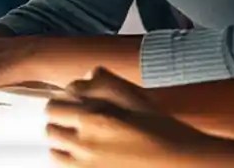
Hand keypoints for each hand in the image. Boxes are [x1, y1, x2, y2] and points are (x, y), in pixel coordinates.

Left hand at [45, 69, 216, 165]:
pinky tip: (82, 158)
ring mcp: (85, 165)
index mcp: (93, 117)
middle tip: (72, 122)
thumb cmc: (164, 131)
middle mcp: (84, 142)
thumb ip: (108, 83)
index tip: (71, 104)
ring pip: (54, 151)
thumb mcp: (137, 99)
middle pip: (50, 126)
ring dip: (62, 144)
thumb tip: (88, 74)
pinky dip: (69, 162)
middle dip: (60, 122)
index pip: (55, 104)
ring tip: (77, 142)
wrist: (182, 164)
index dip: (63, 102)